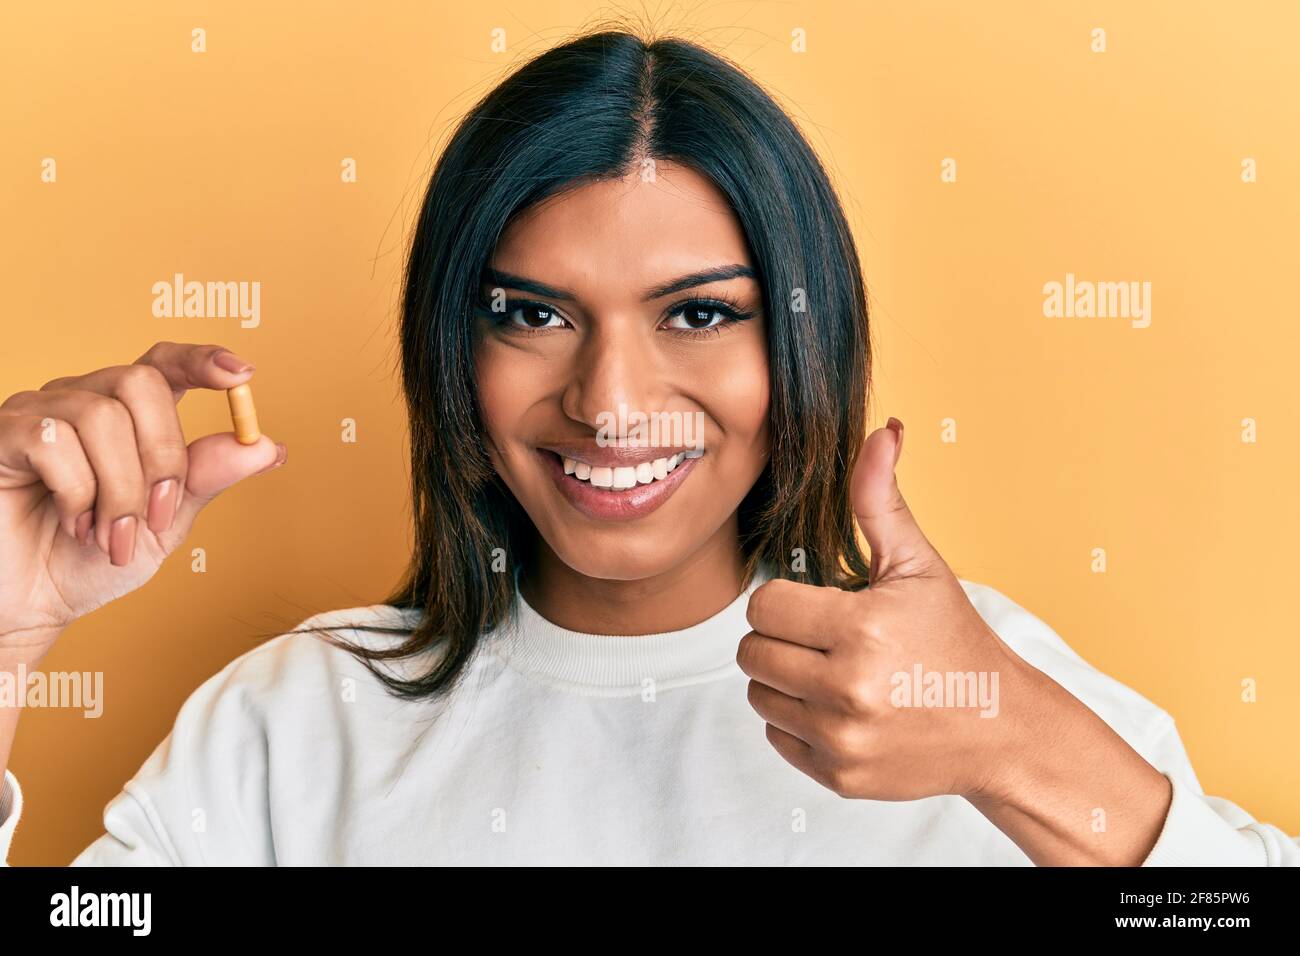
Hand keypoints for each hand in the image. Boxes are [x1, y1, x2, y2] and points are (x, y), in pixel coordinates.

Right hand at [0, 342, 285, 663]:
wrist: (32, 605)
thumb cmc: (90, 560)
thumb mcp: (165, 522)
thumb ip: (207, 478)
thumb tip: (266, 446)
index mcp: (128, 416)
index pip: (165, 363)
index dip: (201, 360)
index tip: (241, 374)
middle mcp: (83, 401)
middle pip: (141, 383)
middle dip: (162, 455)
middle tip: (155, 514)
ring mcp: (39, 412)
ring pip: (102, 417)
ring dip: (119, 488)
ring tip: (109, 534)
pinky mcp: (3, 434)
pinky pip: (54, 441)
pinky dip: (78, 492)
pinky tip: (74, 523)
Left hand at [738, 418, 1049, 802]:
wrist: (999, 728)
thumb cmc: (955, 639)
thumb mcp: (919, 565)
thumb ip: (881, 501)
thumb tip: (880, 433)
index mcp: (862, 629)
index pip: (764, 607)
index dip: (786, 600)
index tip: (819, 604)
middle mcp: (847, 689)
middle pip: (752, 651)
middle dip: (781, 638)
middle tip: (825, 637)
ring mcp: (841, 739)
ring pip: (758, 693)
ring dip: (782, 677)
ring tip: (831, 669)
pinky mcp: (838, 776)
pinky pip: (775, 734)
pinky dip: (795, 719)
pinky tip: (839, 707)